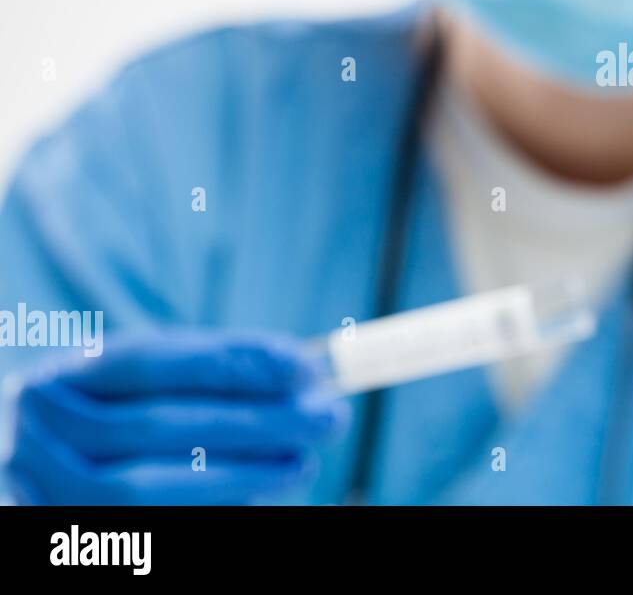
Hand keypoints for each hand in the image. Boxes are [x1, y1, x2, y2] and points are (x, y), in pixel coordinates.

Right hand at [3, 330, 348, 504]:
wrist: (44, 477)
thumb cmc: (116, 418)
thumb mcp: (152, 382)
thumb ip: (218, 370)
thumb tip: (305, 372)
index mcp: (57, 380)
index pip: (151, 362)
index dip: (232, 363)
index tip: (306, 366)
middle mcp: (34, 438)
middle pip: (154, 426)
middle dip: (252, 421)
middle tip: (327, 417)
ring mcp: (40, 495)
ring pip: (142, 489)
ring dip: (236, 475)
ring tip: (302, 463)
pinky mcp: (70, 540)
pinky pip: (151, 528)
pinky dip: (210, 511)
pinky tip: (258, 498)